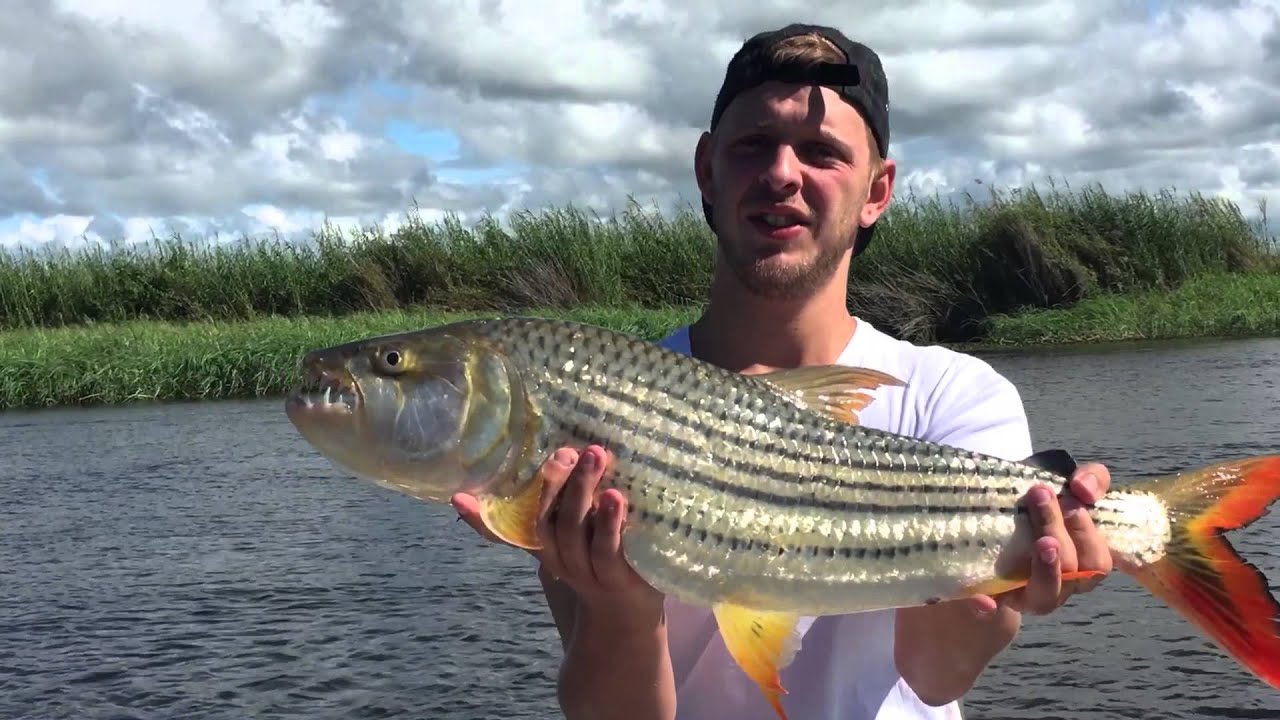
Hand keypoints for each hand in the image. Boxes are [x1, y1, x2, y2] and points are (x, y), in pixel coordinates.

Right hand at [451, 445, 663, 615]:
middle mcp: (560, 559)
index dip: (480, 519)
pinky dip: (608, 523)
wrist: (630, 613)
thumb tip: (561, 454)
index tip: (459, 497)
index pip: (505, 532)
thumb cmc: (603, 559)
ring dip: (581, 491)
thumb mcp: (582, 531)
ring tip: (594, 458)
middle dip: (556, 481)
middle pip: (548, 521)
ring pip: (573, 531)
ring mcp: (586, 570)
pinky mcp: (616, 577)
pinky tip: (616, 497)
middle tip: (568, 451)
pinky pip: (607, 549)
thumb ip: (569, 499)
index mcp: (546, 547)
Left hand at [969, 462, 1113, 615]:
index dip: (1088, 532)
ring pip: (1045, 595)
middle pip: (1071, 570)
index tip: (1072, 497)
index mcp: (1082, 562)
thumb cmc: (1038, 506)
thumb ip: (1090, 479)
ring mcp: (1028, 595)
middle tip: (1040, 495)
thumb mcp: (1067, 486)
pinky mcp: (995, 599)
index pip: (1098, 560)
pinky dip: (989, 606)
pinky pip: (993, 610)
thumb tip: (1083, 488)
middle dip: (1058, 530)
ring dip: (1047, 569)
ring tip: (1042, 542)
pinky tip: (985, 600)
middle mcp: (1061, 585)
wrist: (990, 526)